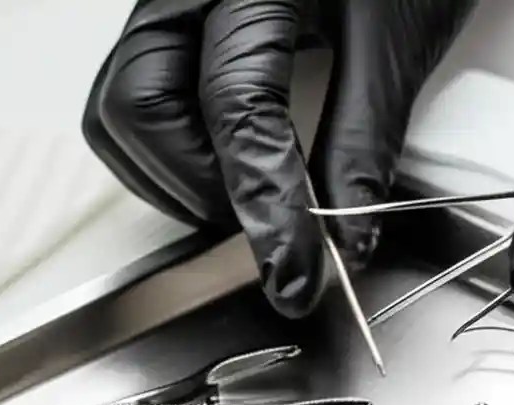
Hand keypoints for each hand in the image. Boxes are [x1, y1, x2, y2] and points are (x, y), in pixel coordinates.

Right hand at [84, 0, 473, 318]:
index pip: (238, 108)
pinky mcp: (169, 23)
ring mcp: (169, 2)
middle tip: (265, 227)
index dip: (264, 203)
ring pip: (119, 107)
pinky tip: (216, 167)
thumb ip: (363, 141)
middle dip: (199, 187)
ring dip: (173, 178)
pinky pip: (127, 96)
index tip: (292, 269)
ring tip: (242, 200)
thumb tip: (343, 236)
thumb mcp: (394, 43)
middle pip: (140, 105)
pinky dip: (164, 152)